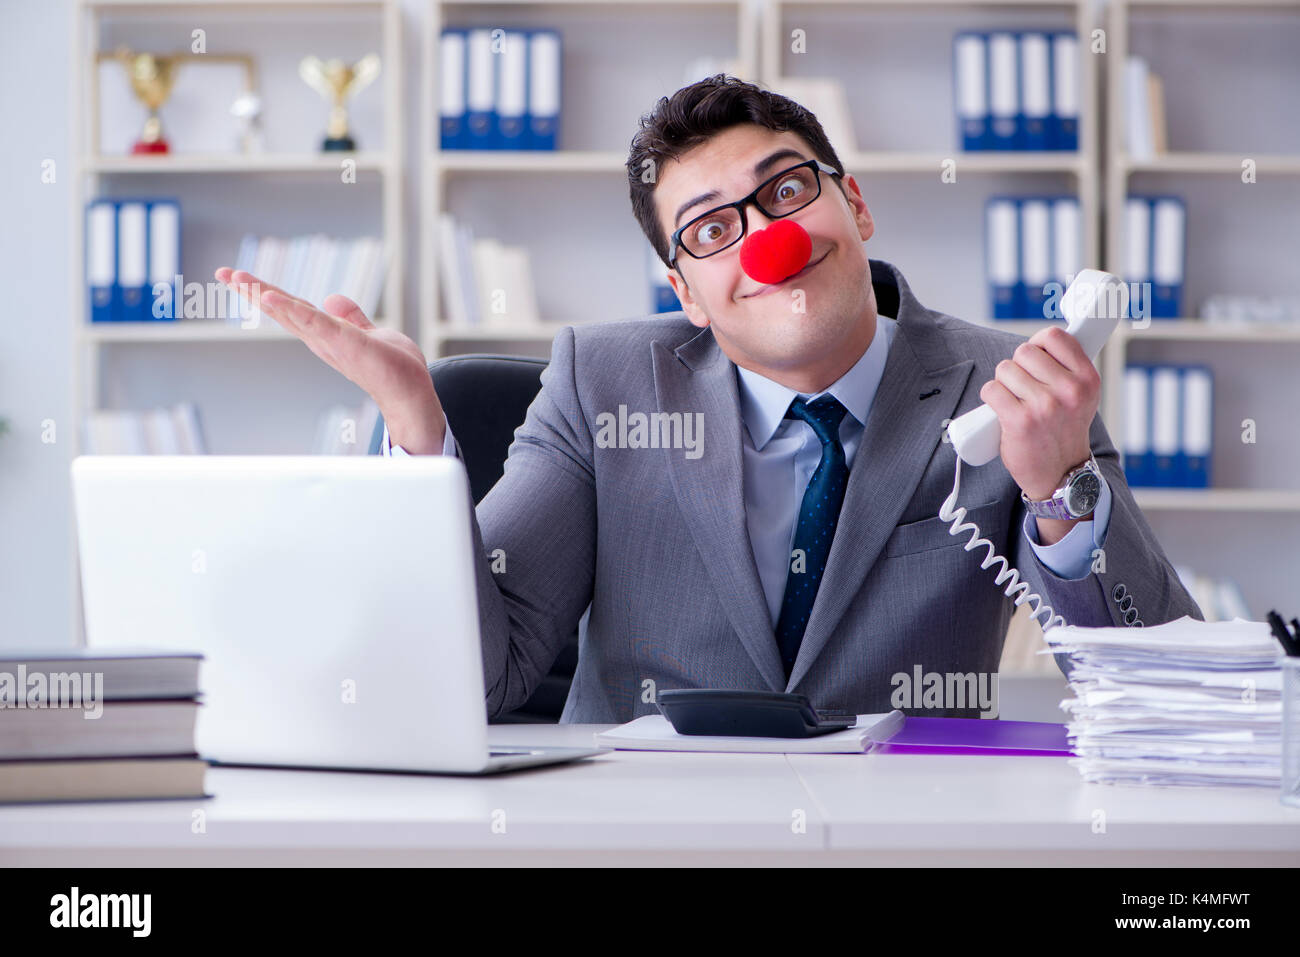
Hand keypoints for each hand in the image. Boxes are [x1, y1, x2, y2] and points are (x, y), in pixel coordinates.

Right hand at [215, 268, 446, 453]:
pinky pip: (317, 323)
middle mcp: (321, 339)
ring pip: (293, 315)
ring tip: (239, 280)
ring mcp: (332, 343)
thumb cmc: (392, 368)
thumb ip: (351, 317)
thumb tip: (331, 299)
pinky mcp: (348, 344)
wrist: (411, 393)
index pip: (290, 308)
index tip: (237, 277)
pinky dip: (295, 311)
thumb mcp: (368, 334)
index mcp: (324, 334)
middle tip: (222, 274)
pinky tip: (273, 298)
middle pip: (282, 310)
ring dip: (266, 297)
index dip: (264, 292)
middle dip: (252, 292)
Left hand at [979, 325, 1098, 504]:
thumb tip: (1042, 340)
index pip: (1054, 337)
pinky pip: (991, 389)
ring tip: (1015, 400)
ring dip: (1003, 383)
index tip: (1035, 356)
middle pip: (1024, 351)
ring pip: (1005, 369)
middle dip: (1018, 366)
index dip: (1038, 343)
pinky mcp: (1020, 421)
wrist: (1060, 474)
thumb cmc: (1064, 431)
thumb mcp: (1081, 397)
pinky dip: (991, 397)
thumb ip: (1068, 368)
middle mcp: (1069, 391)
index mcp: (1087, 380)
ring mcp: (1044, 406)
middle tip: (1024, 387)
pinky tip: (1002, 409)